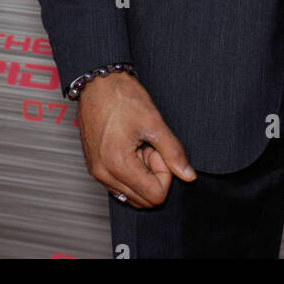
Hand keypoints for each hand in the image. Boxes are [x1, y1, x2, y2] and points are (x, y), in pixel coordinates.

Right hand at [77, 70, 196, 208]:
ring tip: (139, 145)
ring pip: (131, 195)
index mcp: (118, 165)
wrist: (97, 83)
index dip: (165, 172)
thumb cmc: (121, 96)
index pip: (155, 196)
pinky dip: (130, 172)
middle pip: (143, 199)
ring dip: (142, 174)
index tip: (159, 149)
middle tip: (150, 146)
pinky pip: (119, 185)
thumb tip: (188, 175)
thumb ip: (173, 152)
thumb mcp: (154, 122)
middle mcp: (104, 174)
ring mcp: (97, 172)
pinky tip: (130, 148)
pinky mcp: (95, 167)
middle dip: (153, 174)